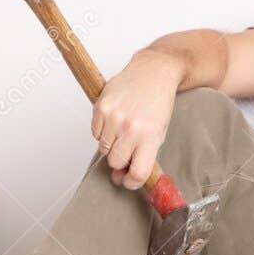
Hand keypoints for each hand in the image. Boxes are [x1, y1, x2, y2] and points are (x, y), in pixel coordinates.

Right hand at [94, 50, 182, 189]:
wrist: (153, 72)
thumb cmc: (158, 102)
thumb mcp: (159, 131)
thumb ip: (144, 154)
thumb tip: (125, 175)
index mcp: (150, 136)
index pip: (137, 173)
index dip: (131, 182)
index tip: (129, 181)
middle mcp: (131, 128)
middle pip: (115, 162)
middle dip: (120, 161)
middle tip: (126, 150)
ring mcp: (114, 117)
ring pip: (103, 149)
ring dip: (110, 145)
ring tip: (122, 130)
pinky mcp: (101, 107)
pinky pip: (94, 133)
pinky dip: (102, 131)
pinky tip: (114, 120)